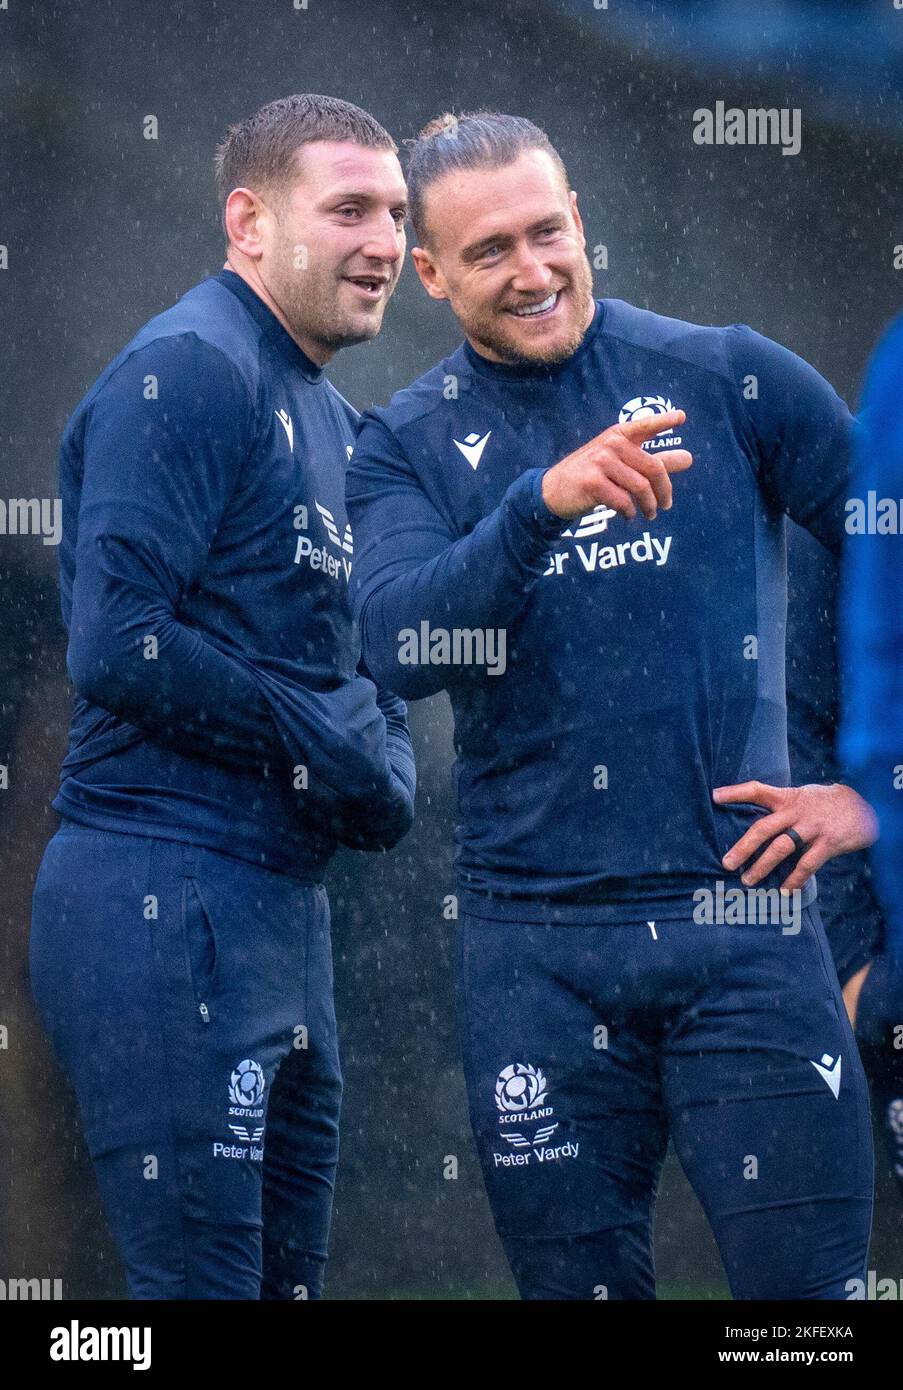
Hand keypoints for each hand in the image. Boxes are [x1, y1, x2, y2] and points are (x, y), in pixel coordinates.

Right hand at [541, 409, 691, 521]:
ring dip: (648, 506)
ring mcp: (600, 462)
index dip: (664, 421)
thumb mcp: (622, 464)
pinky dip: (629, 512)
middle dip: (664, 490)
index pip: (645, 425)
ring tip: (650, 514)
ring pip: (640, 488)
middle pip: (653, 468)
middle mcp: (611, 444)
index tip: (681, 417)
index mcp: (619, 435)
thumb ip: (655, 461)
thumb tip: (689, 458)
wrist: (553, 491)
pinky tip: (628, 515)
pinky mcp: (592, 482)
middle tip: (666, 505)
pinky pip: (623, 501)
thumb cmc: (592, 476)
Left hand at [713, 780, 878, 892]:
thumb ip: (780, 807)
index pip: (758, 790)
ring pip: (782, 848)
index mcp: (787, 798)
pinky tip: (783, 891)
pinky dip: (794, 880)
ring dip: (762, 866)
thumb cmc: (824, 804)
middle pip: (764, 828)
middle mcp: (797, 812)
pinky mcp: (828, 844)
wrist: (864, 806)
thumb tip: (754, 825)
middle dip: (743, 847)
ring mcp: (812, 828)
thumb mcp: (801, 796)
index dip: (736, 792)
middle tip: (727, 863)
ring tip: (748, 881)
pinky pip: (807, 865)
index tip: (715, 796)